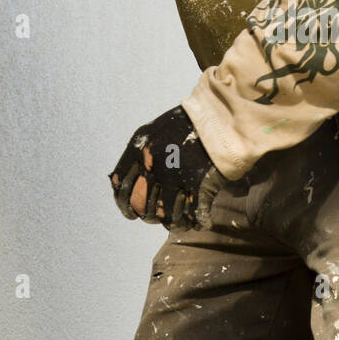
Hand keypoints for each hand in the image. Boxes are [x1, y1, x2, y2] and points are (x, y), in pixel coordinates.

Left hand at [109, 104, 222, 229]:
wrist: (218, 116)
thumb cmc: (188, 124)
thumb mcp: (155, 132)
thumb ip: (142, 154)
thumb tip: (132, 181)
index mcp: (138, 148)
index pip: (120, 186)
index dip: (125, 204)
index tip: (132, 213)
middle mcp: (151, 162)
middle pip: (141, 205)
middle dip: (149, 216)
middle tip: (159, 217)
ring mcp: (173, 174)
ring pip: (166, 217)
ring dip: (173, 223)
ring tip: (181, 222)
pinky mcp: (196, 184)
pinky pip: (192, 215)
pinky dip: (196, 222)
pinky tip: (199, 221)